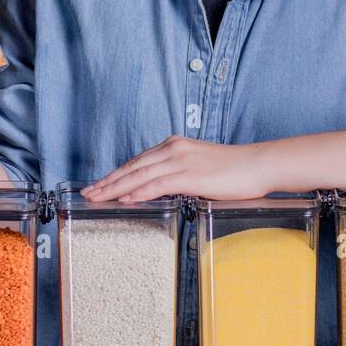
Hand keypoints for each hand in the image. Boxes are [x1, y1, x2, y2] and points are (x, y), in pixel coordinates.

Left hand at [81, 135, 274, 203]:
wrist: (257, 165)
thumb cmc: (232, 170)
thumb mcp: (198, 167)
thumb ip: (178, 174)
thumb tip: (160, 190)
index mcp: (173, 145)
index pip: (137, 161)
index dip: (116, 174)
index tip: (99, 185)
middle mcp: (173, 149)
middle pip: (132, 167)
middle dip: (108, 181)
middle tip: (88, 193)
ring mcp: (181, 161)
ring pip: (139, 175)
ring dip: (116, 188)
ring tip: (98, 198)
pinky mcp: (190, 175)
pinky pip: (157, 184)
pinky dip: (139, 192)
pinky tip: (126, 200)